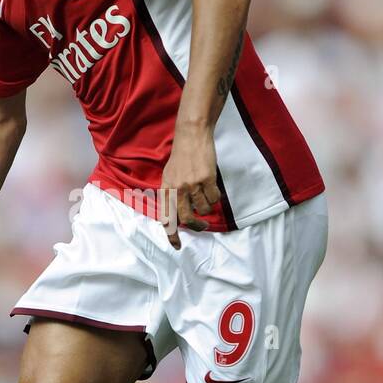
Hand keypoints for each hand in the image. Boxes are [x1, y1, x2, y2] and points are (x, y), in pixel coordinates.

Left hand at [159, 125, 220, 249]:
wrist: (191, 137)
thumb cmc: (181, 157)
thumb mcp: (169, 176)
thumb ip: (171, 195)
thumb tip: (174, 217)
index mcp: (166, 189)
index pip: (167, 218)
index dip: (172, 235)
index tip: (177, 246)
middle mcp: (177, 189)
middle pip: (187, 219)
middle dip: (197, 227)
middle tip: (203, 227)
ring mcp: (192, 185)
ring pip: (204, 209)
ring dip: (208, 208)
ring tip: (207, 197)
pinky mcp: (207, 179)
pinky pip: (214, 199)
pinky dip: (215, 198)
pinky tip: (212, 188)